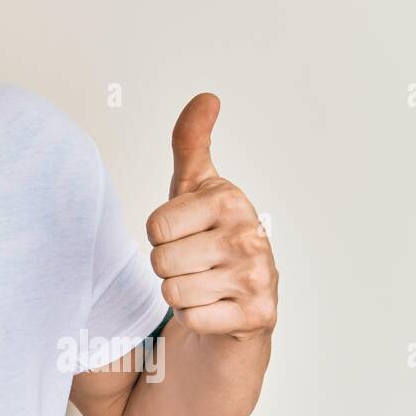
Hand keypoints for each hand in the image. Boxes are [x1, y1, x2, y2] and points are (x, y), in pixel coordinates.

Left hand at [145, 93, 277, 340]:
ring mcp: (259, 277)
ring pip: (173, 291)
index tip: (183, 235)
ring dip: (180, 294)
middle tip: (192, 264)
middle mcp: (251, 235)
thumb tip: (207, 97)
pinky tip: (216, 308)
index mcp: (231, 200)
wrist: (239, 304)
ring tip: (203, 284)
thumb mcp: (193, 188)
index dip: (160, 235)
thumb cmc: (207, 238)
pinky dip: (196, 319)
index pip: (155, 225)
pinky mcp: (258, 316)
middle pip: (161, 260)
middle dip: (167, 267)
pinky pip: (192, 319)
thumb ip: (191, 143)